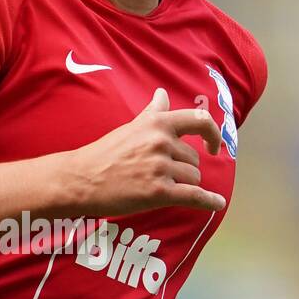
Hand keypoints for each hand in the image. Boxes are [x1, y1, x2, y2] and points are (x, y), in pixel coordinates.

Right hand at [68, 87, 226, 218]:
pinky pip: (194, 196)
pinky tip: (217, 204)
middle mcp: (162, 142)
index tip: (213, 146)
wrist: (80, 180)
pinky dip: (209, 201)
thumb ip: (152, 112)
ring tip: (155, 186)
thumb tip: (162, 94)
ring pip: (193, 178)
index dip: (213, 134)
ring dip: (181, 185)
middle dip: (182, 169)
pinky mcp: (159, 192)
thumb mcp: (130, 127)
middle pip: (194, 159)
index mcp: (157, 124)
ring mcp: (161, 167)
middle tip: (155, 174)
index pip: (200, 121)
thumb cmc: (104, 154)